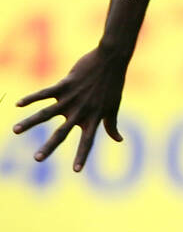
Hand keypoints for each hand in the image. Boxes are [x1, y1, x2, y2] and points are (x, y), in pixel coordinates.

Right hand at [12, 47, 126, 170]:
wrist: (111, 60)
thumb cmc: (113, 84)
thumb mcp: (113, 106)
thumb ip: (111, 125)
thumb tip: (119, 140)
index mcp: (93, 118)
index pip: (87, 141)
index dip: (82, 156)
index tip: (76, 171)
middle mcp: (80, 111)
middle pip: (61, 133)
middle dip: (48, 146)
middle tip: (36, 159)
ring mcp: (71, 98)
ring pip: (46, 114)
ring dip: (30, 122)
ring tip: (15, 131)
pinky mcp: (64, 84)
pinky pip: (44, 93)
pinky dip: (31, 98)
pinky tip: (18, 104)